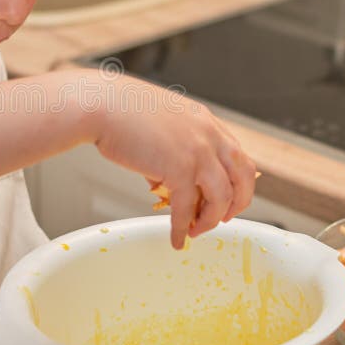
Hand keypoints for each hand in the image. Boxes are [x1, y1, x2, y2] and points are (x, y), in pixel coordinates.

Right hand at [92, 74, 256, 248]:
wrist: (101, 104)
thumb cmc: (121, 110)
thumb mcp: (160, 123)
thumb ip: (170, 152)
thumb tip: (162, 184)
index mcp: (205, 121)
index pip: (238, 156)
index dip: (237, 182)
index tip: (229, 198)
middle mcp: (209, 135)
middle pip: (243, 177)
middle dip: (237, 203)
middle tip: (222, 219)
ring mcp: (198, 152)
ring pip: (221, 197)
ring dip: (210, 220)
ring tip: (195, 231)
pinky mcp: (178, 169)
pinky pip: (186, 208)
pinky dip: (181, 228)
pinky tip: (176, 239)